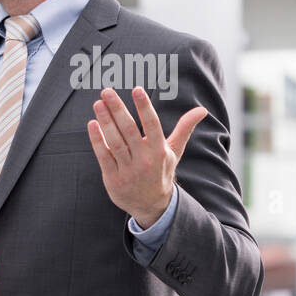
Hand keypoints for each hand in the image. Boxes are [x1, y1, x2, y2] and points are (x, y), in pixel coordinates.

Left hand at [88, 86, 205, 227]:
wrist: (152, 205)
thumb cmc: (161, 172)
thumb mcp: (175, 151)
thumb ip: (184, 129)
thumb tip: (202, 110)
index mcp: (159, 150)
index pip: (152, 124)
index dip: (144, 107)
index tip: (137, 89)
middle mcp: (144, 159)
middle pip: (129, 130)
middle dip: (118, 109)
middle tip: (107, 92)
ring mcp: (128, 169)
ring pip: (115, 142)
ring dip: (105, 121)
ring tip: (98, 104)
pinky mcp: (113, 178)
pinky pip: (103, 156)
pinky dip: (97, 140)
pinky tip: (92, 124)